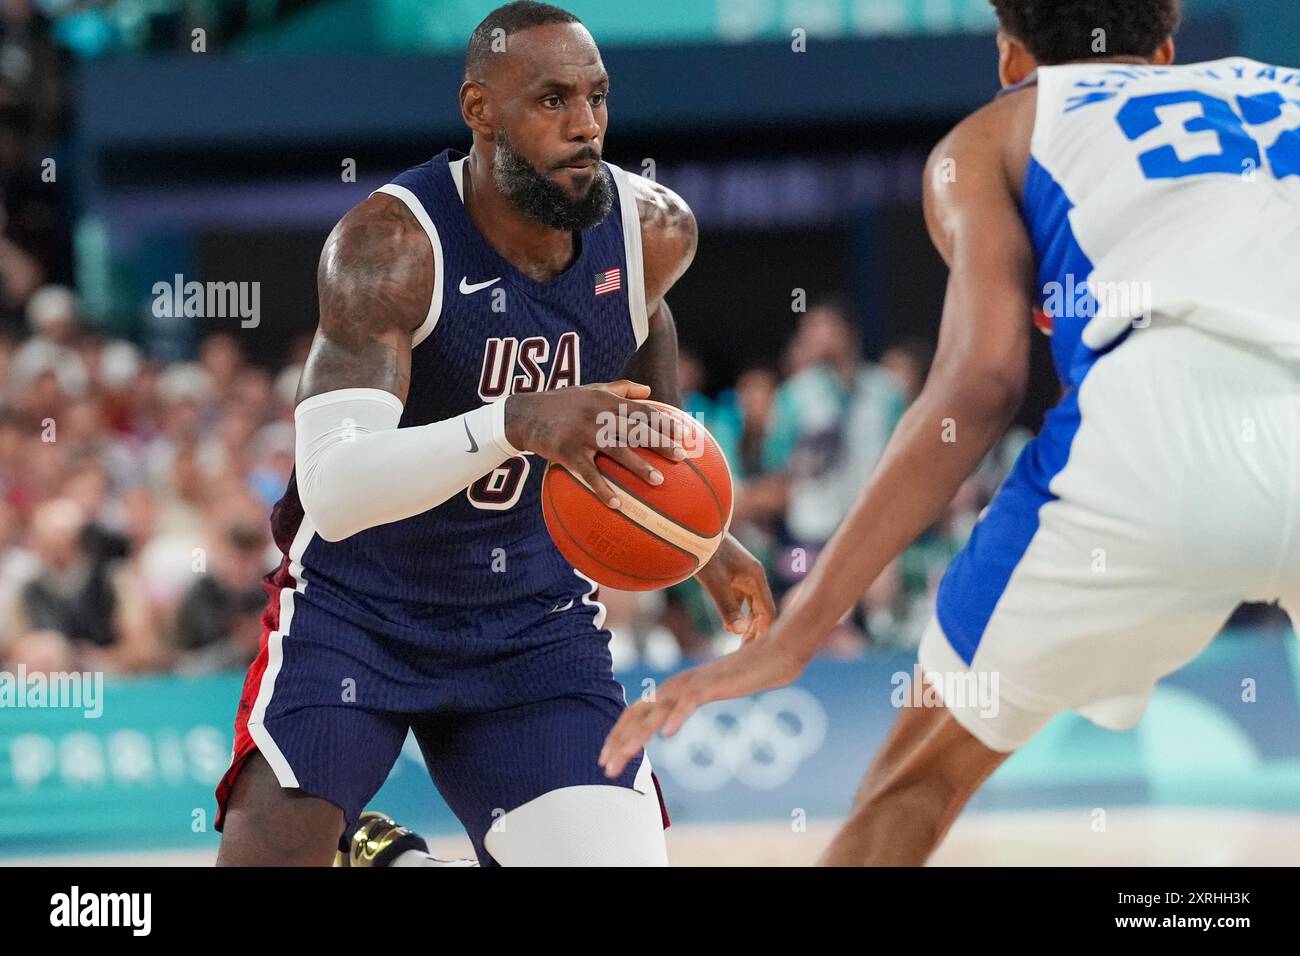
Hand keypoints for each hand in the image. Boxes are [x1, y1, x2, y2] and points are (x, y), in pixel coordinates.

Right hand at [504, 380, 684, 506]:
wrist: (524, 414)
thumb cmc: (562, 402)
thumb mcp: (591, 389)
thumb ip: (622, 388)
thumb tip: (649, 390)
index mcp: (607, 400)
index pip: (643, 410)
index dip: (665, 421)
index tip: (685, 432)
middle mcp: (598, 415)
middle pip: (636, 430)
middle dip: (660, 442)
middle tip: (681, 456)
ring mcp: (583, 434)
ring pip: (617, 451)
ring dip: (639, 467)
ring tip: (659, 481)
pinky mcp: (567, 452)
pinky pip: (588, 474)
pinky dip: (602, 489)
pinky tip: (616, 504)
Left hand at [598, 635, 805, 778]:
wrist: (774, 653)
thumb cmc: (744, 674)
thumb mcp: (709, 691)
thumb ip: (688, 701)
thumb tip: (671, 718)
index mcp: (674, 688)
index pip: (636, 712)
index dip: (618, 734)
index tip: (605, 757)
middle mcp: (677, 685)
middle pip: (638, 713)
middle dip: (618, 740)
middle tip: (604, 766)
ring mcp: (693, 684)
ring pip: (657, 711)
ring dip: (638, 735)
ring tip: (624, 756)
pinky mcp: (712, 685)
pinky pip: (690, 702)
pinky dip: (677, 717)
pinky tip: (667, 734)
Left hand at [695, 534, 775, 642]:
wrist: (692, 527)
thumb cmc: (705, 553)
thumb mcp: (715, 583)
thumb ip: (728, 608)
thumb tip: (739, 633)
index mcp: (756, 577)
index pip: (768, 611)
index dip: (763, 632)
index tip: (755, 651)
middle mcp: (753, 576)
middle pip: (761, 609)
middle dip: (755, 630)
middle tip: (745, 651)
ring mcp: (742, 574)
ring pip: (750, 604)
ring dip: (745, 622)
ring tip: (737, 641)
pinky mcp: (731, 574)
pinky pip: (739, 598)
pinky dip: (736, 612)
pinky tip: (726, 625)